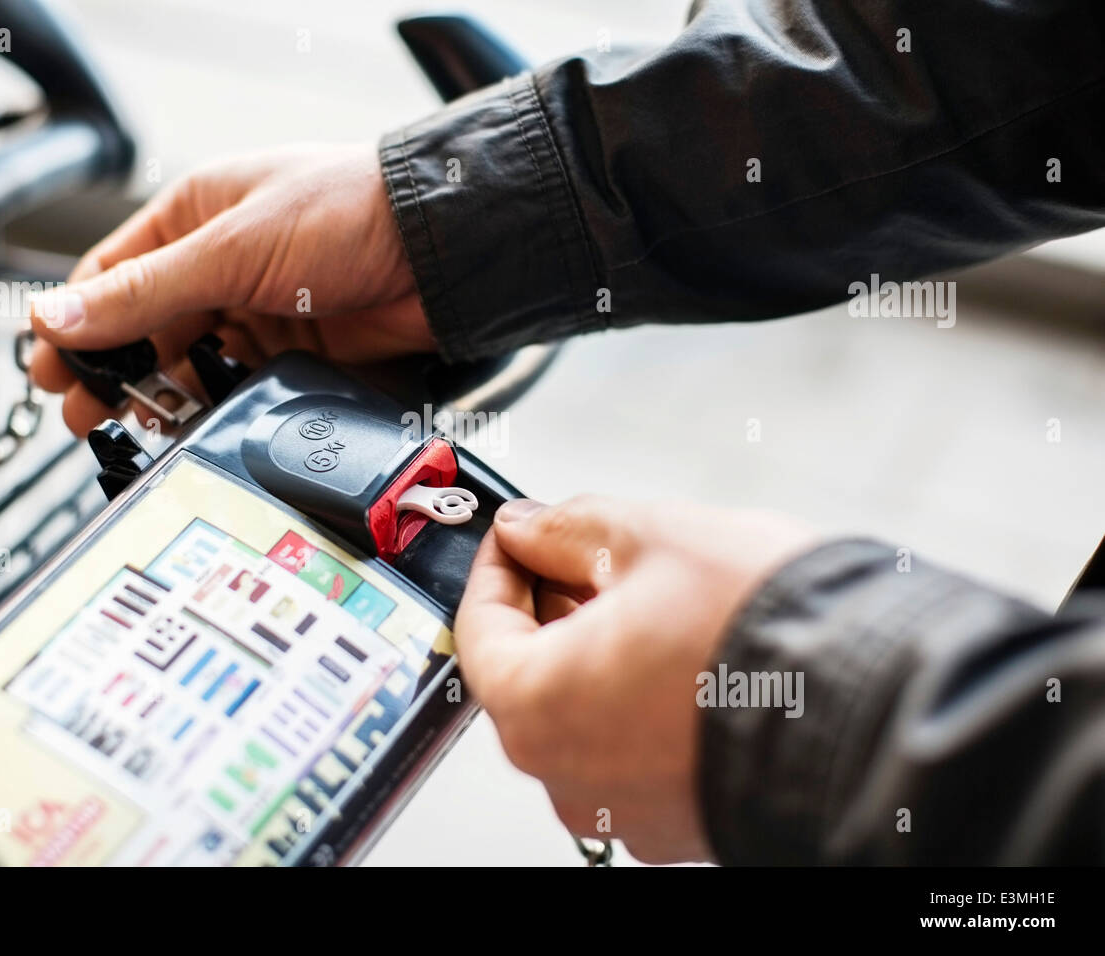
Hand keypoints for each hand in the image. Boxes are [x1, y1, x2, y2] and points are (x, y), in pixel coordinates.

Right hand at [28, 143, 433, 435]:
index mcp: (195, 215)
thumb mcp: (229, 249)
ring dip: (162, 396)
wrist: (439, 250)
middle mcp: (221, 263)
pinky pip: (238, 385)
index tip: (49, 369)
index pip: (113, 274)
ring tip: (134, 431)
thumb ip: (145, 292)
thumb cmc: (345, 213)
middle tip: (82, 417)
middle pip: (147, 327)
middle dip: (113, 372)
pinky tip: (194, 429)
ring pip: (191, 362)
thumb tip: (56, 318)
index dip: (77, 324)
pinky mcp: (294, 350)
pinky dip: (214, 406)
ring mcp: (259, 309)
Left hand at [455, 495, 819, 862]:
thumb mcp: (648, 539)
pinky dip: (641, 701)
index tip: (517, 536)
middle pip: (530, 674)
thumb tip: (528, 528)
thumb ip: (566, 529)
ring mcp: (624, 809)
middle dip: (551, 606)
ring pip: (585, 714)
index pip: (478, 629)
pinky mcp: (678, 821)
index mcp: (537, 706)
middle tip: (584, 556)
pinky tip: (685, 655)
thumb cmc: (764, 631)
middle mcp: (568, 775)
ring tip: (652, 598)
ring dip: (598, 652)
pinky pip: (635, 752)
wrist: (879, 709)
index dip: (496, 568)